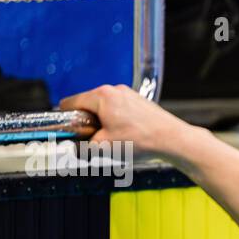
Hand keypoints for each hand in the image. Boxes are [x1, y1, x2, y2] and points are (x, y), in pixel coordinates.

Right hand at [59, 84, 196, 160]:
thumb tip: (74, 148)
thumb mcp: (104, 148)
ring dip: (102, 124)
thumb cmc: (141, 142)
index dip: (65, 119)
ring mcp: (128, 94)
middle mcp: (114, 90)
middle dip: (87, 123)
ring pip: (103, 108)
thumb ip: (82, 147)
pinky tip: (127, 136)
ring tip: (115, 140)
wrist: (173, 140)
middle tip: (96, 140)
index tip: (68, 132)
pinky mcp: (138, 102)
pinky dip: (116, 122)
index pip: (70, 103)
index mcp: (101, 96)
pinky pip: (118, 110)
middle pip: (87, 105)